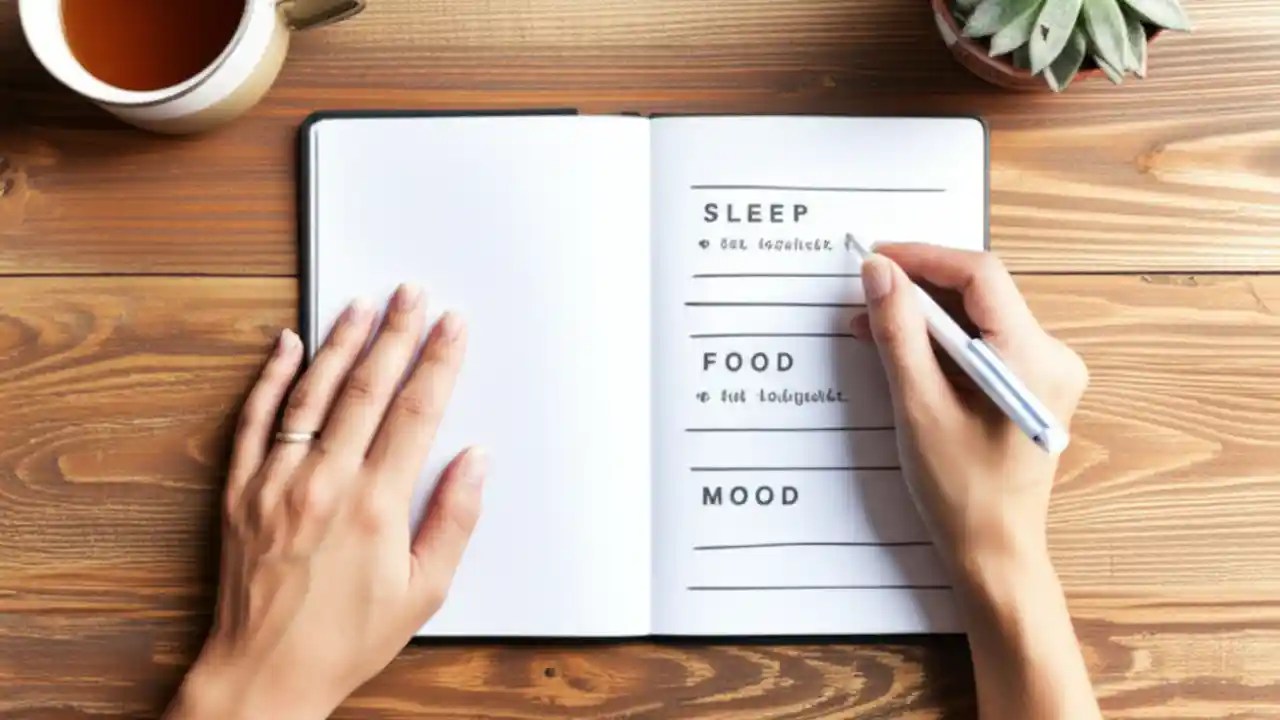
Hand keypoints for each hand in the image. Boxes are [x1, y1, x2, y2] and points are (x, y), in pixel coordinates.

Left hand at [166, 285, 482, 719]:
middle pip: (368, 388)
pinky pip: (254, 420)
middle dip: (396, 334)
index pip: (416, 412)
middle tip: (412, 295)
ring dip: (340, 343)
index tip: (452, 327)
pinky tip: (285, 345)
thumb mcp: (423, 591)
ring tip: (361, 306)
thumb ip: (453, 520)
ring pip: (311, 393)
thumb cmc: (345, 639)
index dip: (439, 361)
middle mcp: (324, 482)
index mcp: (375, 504)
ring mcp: (276, 481)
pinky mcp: (240, 490)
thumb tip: (475, 462)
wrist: (265, 673)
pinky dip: (270, 378)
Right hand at [850, 244, 1087, 584]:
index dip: (924, 257)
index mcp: (1033, 358)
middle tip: (864, 292)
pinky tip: (901, 349)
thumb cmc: (961, 491)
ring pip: (977, 318)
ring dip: (924, 317)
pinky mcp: (1029, 387)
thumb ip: (898, 332)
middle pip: (980, 293)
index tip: (876, 258)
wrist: (993, 551)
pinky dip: (940, 342)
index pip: (980, 275)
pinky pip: (981, 344)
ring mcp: (1045, 372)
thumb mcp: (918, 406)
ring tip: (871, 324)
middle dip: (918, 289)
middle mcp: (1051, 357)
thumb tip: (879, 273)